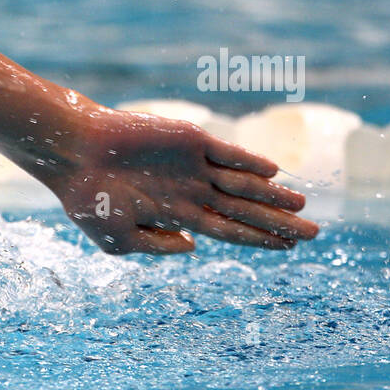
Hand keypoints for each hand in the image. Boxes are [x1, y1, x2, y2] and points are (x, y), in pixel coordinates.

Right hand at [47, 108, 319, 254]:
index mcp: (177, 214)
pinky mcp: (189, 140)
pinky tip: (273, 172)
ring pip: (244, 183)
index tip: (288, 248)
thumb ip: (156, 246)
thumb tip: (196, 246)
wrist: (74, 157)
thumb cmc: (88, 200)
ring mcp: (193, 165)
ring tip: (304, 205)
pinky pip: (227, 153)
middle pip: (245, 209)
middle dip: (280, 222)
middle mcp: (192, 190)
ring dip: (274, 195)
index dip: (258, 238)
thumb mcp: (117, 241)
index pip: (228, 228)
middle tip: (316, 233)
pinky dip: (249, 162)